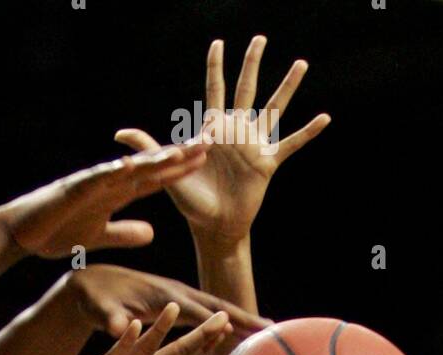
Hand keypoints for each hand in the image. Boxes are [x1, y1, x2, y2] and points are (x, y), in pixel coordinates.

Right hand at [0, 145, 207, 259]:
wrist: (22, 233)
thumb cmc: (56, 232)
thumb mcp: (98, 237)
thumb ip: (124, 233)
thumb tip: (152, 233)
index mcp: (116, 194)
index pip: (154, 180)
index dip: (180, 170)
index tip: (206, 159)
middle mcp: (108, 183)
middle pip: (149, 167)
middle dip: (177, 156)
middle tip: (208, 141)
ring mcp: (91, 184)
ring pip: (127, 170)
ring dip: (152, 160)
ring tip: (178, 152)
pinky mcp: (71, 190)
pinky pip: (94, 181)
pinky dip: (110, 174)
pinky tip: (127, 166)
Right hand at [35, 303, 230, 354]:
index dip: (204, 353)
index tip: (226, 337)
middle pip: (176, 352)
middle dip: (199, 335)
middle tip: (222, 318)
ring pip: (148, 345)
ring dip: (161, 327)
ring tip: (175, 308)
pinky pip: (116, 351)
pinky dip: (126, 340)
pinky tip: (137, 327)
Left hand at [62, 262, 269, 341]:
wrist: (91, 283)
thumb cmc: (94, 299)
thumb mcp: (99, 309)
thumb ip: (111, 319)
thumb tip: (122, 327)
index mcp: (161, 298)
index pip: (194, 313)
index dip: (214, 322)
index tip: (237, 330)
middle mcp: (175, 295)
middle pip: (215, 307)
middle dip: (243, 316)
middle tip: (272, 329)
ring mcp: (178, 298)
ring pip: (215, 308)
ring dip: (240, 318)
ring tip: (265, 330)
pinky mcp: (176, 304)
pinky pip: (206, 313)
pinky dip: (225, 320)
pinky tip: (238, 332)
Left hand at [115, 35, 330, 245]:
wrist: (213, 227)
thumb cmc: (190, 201)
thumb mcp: (168, 169)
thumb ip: (148, 146)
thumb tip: (118, 133)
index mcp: (213, 129)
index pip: (214, 90)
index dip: (216, 67)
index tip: (218, 43)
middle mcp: (235, 131)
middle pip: (247, 89)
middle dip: (252, 64)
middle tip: (260, 39)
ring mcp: (254, 145)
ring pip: (274, 108)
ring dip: (287, 87)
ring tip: (301, 64)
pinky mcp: (267, 163)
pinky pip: (291, 143)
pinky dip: (308, 131)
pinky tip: (324, 117)